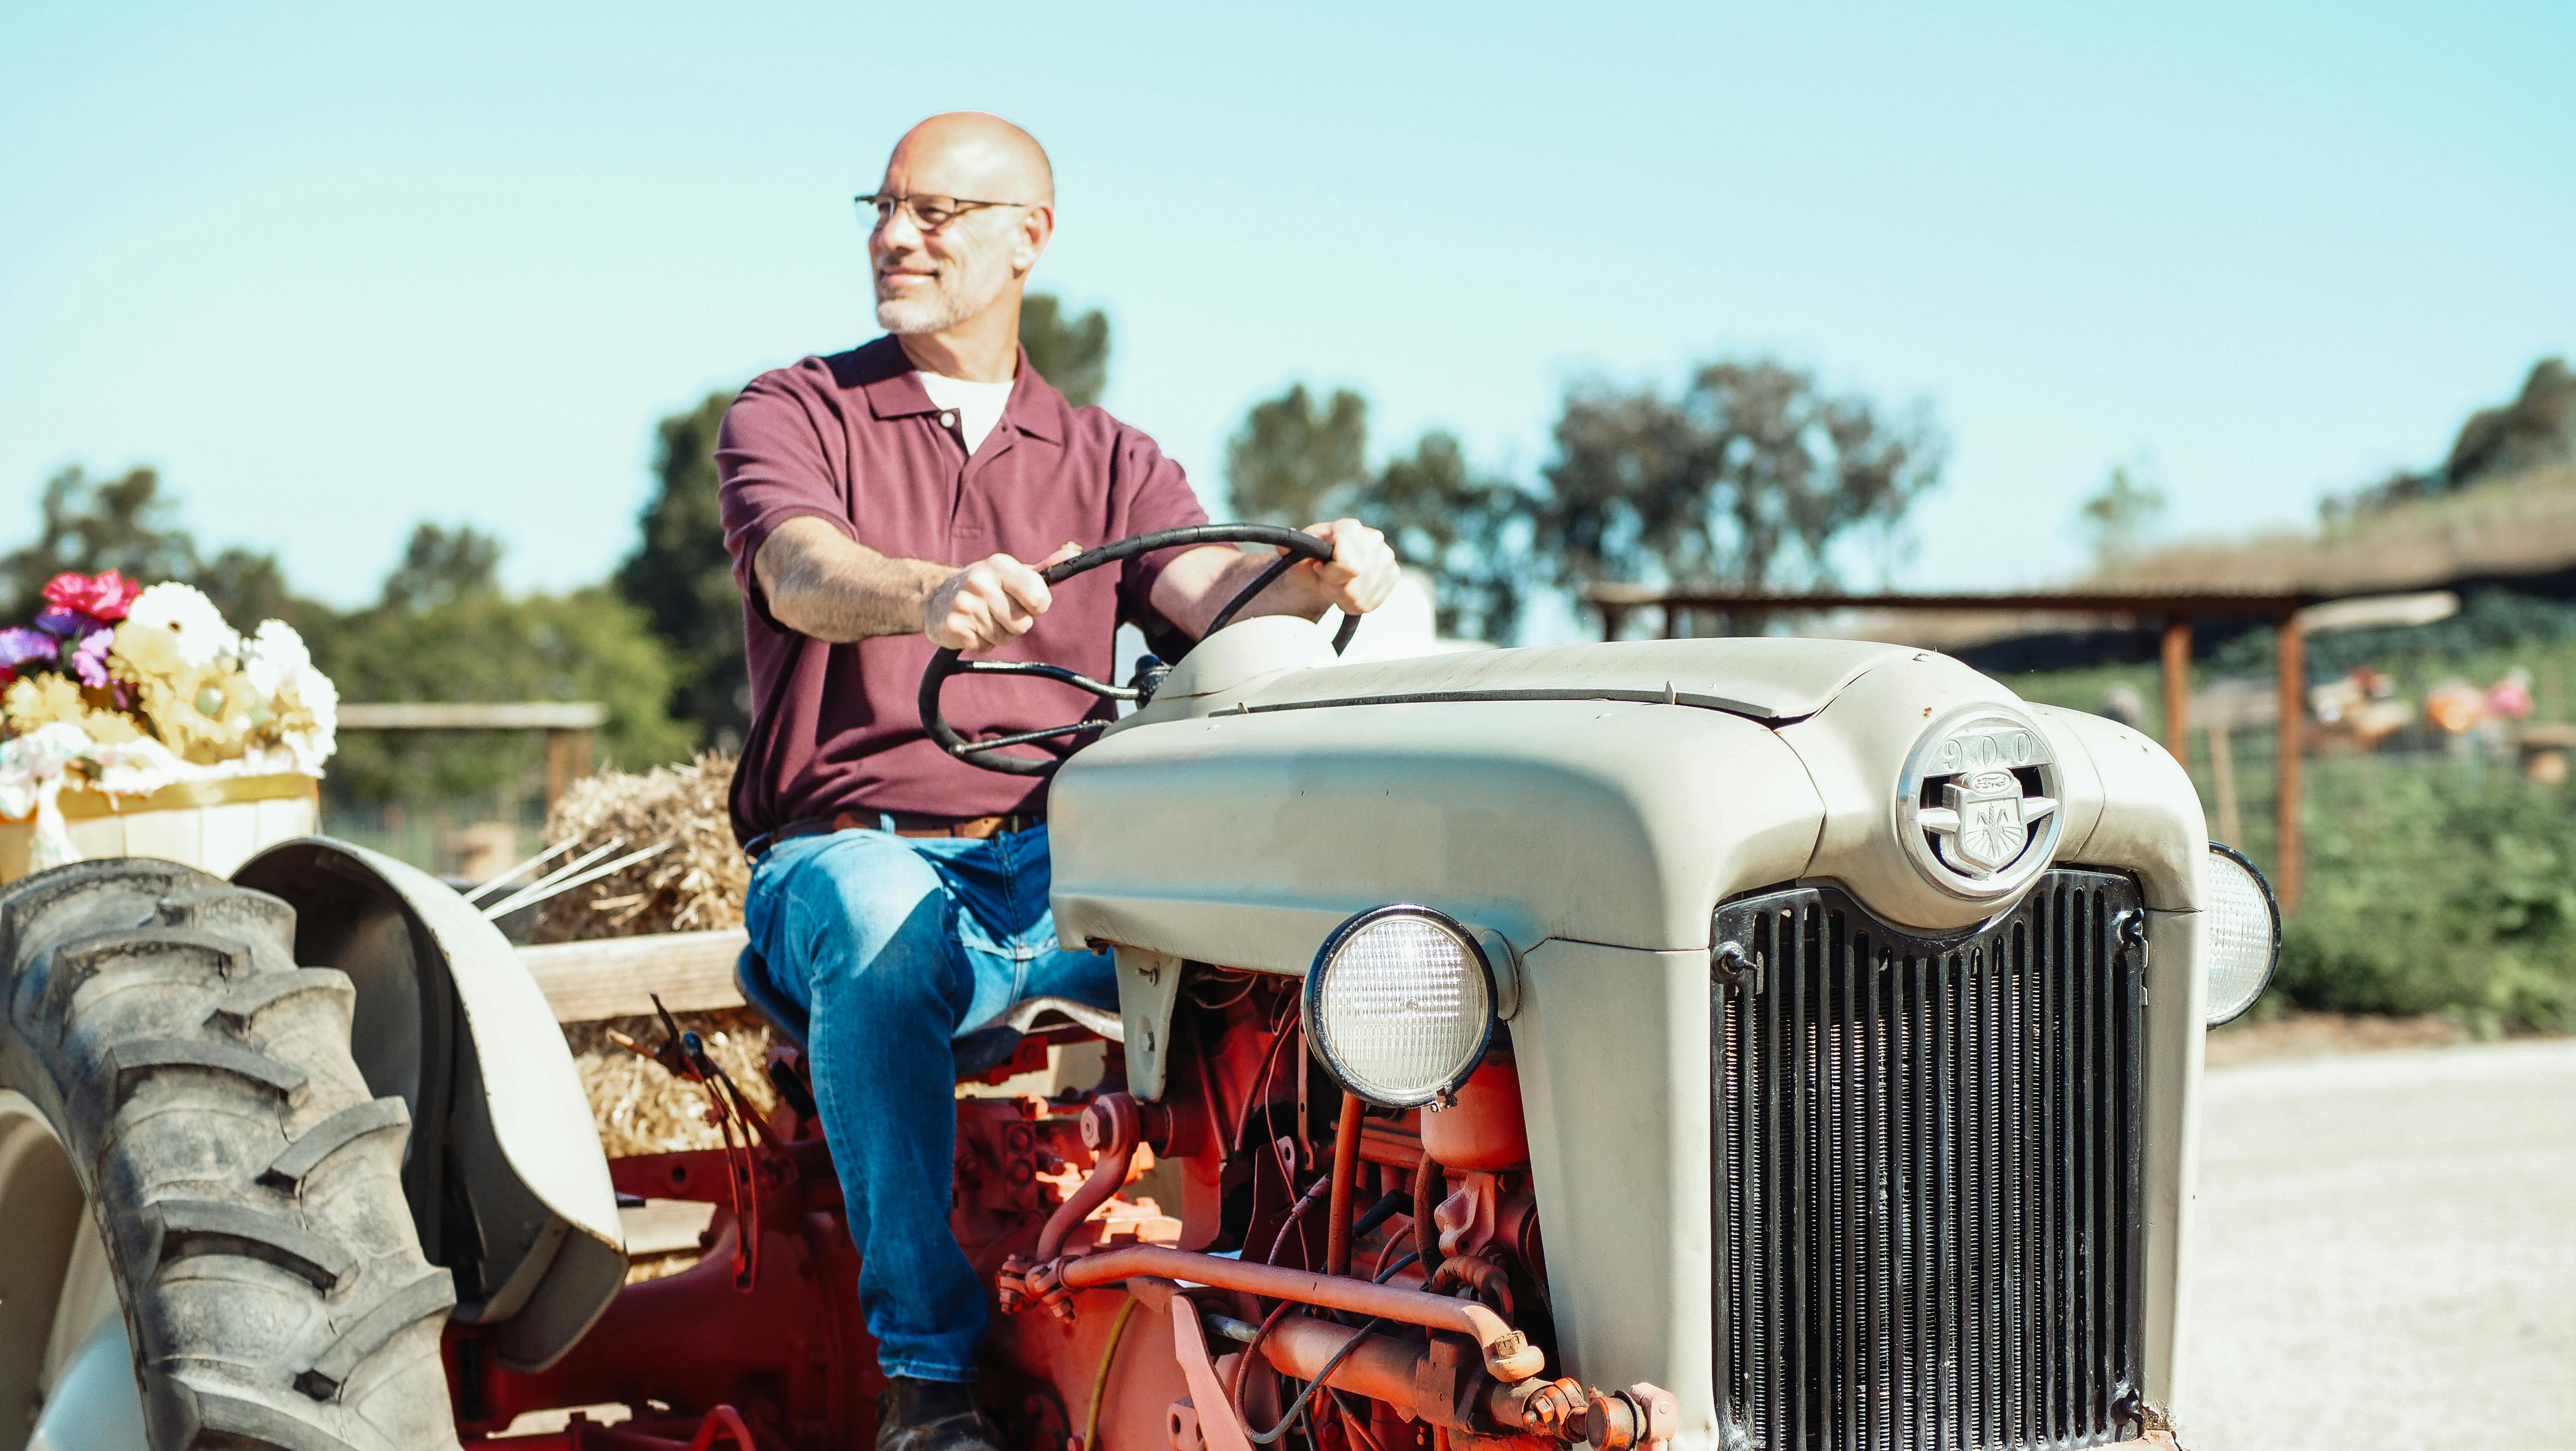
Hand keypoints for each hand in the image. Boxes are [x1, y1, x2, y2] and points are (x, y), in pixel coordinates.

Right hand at [923, 542, 1079, 650]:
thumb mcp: (1013, 573)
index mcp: (1000, 565)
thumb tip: (1074, 554)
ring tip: (982, 618)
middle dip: (1014, 623)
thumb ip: (1045, 569)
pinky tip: (970, 627)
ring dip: (997, 634)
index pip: (1039, 598)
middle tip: (998, 611)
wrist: (935, 595)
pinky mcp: (953, 626)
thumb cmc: (985, 585)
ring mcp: (965, 604)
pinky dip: (980, 642)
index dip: (1036, 606)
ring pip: (1004, 638)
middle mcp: (981, 581)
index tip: (1025, 602)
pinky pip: (983, 647)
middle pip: (1023, 624)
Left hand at [1292, 519, 1398, 615]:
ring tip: (1335, 587)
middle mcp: (1373, 538)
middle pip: (1355, 584)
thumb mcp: (1293, 553)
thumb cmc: (1308, 560)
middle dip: (1335, 589)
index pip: (1349, 564)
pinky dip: (1357, 604)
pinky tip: (1348, 593)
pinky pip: (1374, 602)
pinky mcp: (1393, 574)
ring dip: (1344, 599)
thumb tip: (1289, 539)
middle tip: (1325, 581)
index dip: (1330, 574)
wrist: (1324, 571)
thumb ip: (1289, 545)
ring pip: (1363, 596)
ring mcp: (1386, 556)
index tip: (1318, 569)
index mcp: (1349, 528)